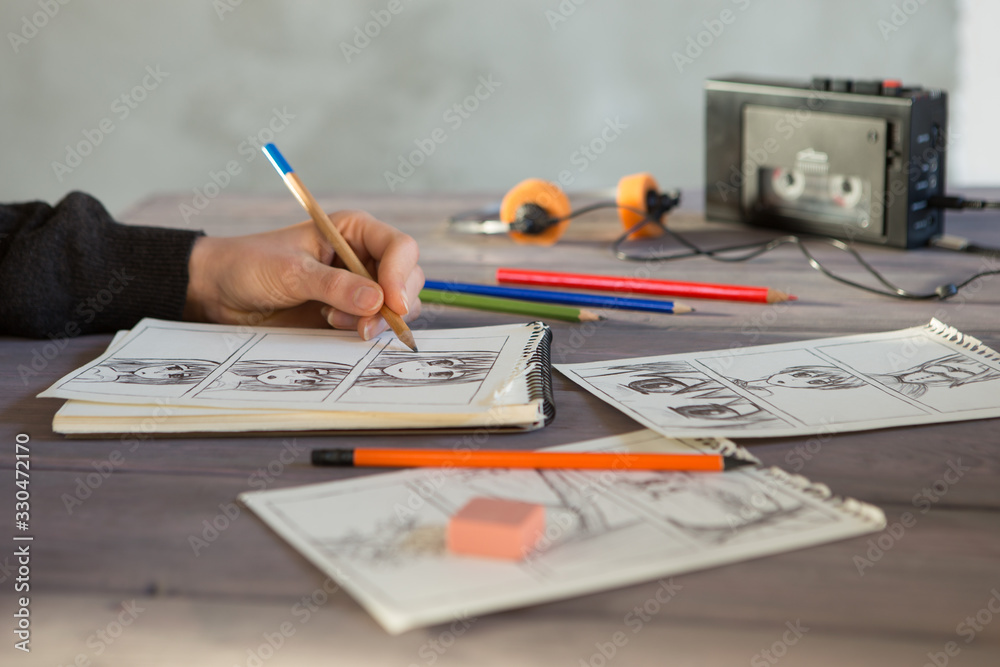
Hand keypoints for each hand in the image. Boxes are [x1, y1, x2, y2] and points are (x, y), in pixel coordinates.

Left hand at [184, 210, 423, 338]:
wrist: (220, 292)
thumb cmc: (250, 265)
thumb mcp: (290, 271)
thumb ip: (333, 285)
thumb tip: (377, 301)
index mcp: (353, 231)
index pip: (399, 247)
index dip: (401, 274)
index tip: (390, 303)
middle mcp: (362, 256)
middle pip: (408, 278)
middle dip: (392, 304)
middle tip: (362, 325)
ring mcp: (359, 287)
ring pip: (397, 305)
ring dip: (376, 320)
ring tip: (335, 322)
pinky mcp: (349, 313)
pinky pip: (376, 325)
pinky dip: (365, 331)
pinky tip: (334, 328)